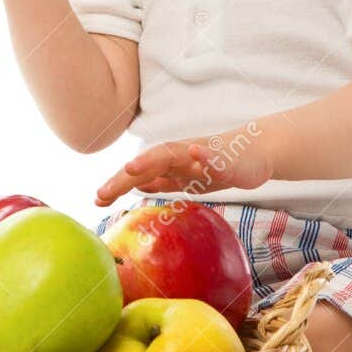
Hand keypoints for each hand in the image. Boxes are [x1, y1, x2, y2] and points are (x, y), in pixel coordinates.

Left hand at [94, 130, 275, 207]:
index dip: (117, 185)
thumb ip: (161, 179)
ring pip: (174, 155)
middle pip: (147, 163)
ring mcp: (202, 153)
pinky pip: (216, 157)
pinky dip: (206, 155)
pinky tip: (198, 153)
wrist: (254, 151)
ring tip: (132, 167)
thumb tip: (134, 185)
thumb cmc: (216, 164)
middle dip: (124, 178)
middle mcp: (181, 154)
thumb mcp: (184, 177)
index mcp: (170, 163)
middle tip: (101, 193)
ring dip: (152, 159)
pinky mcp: (227, 158)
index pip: (138, 174)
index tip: (97, 200)